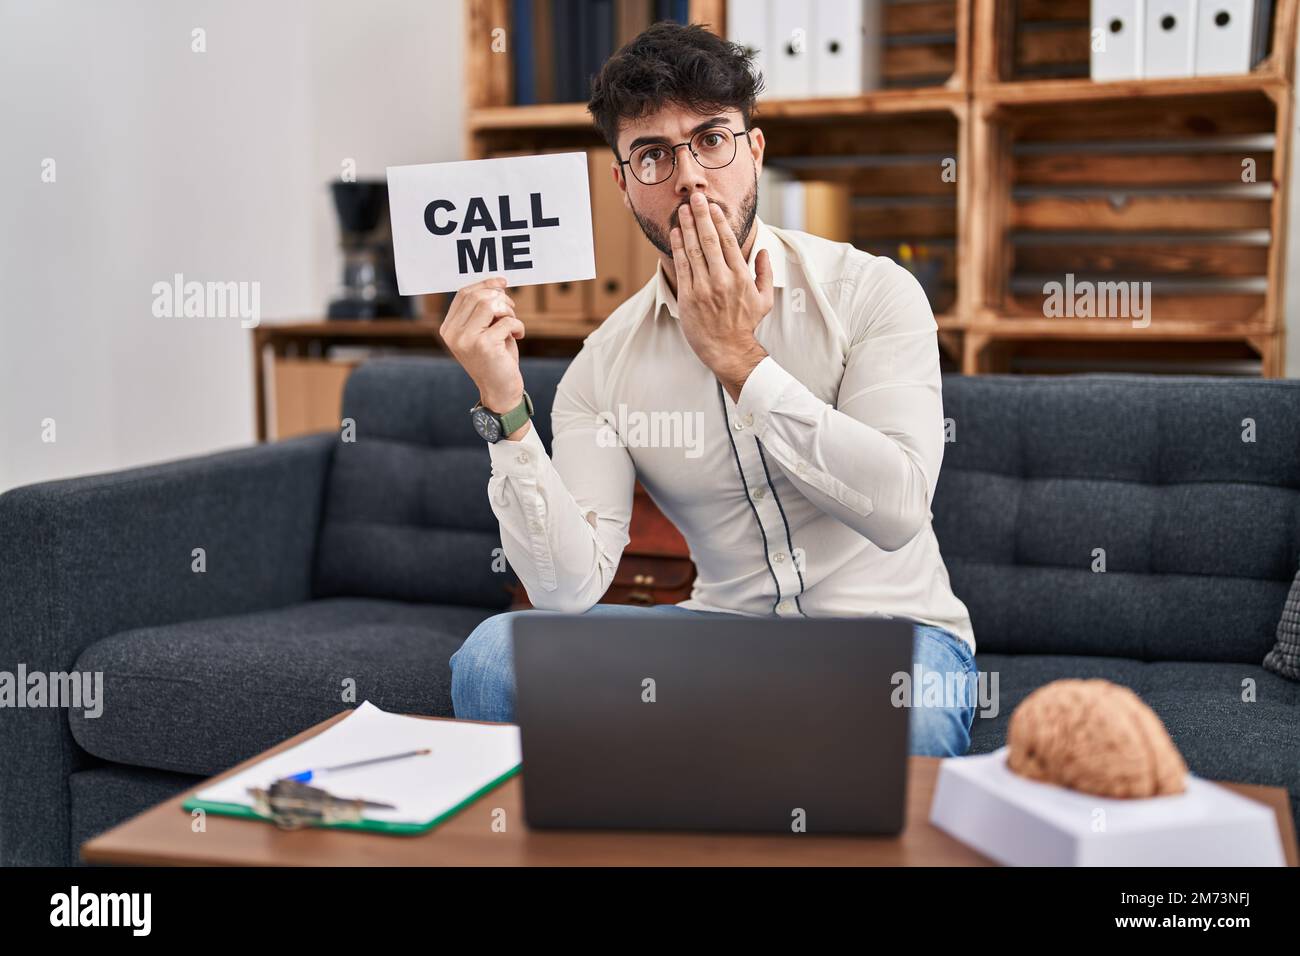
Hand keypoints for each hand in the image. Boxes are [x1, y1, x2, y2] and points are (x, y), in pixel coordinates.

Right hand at [440, 276, 525, 411]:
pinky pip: (507, 321)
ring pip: (490, 304)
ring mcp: (467, 339)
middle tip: (511, 309)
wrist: (499, 391)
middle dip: (500, 298)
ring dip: (508, 311)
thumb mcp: (484, 332)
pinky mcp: (484, 345)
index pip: (463, 293)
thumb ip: (483, 311)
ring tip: (513, 323)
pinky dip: (518, 326)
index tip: (502, 283)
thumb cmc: (495, 359)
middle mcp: (453, 333)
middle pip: (478, 296)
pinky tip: (518, 336)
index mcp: (449, 328)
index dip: (484, 284)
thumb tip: (496, 284)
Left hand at [670, 191, 772, 393]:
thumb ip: (765, 273)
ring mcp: (703, 287)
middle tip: (695, 197)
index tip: (713, 206)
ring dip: (687, 227)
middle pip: (709, 240)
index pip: (728, 241)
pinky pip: (682, 267)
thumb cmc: (745, 325)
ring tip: (682, 211)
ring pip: (694, 250)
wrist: (727, 350)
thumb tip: (763, 252)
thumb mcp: (764, 300)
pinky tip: (675, 234)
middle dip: (701, 216)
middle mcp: (722, 279)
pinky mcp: (688, 296)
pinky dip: (678, 248)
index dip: (719, 221)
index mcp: (741, 277)